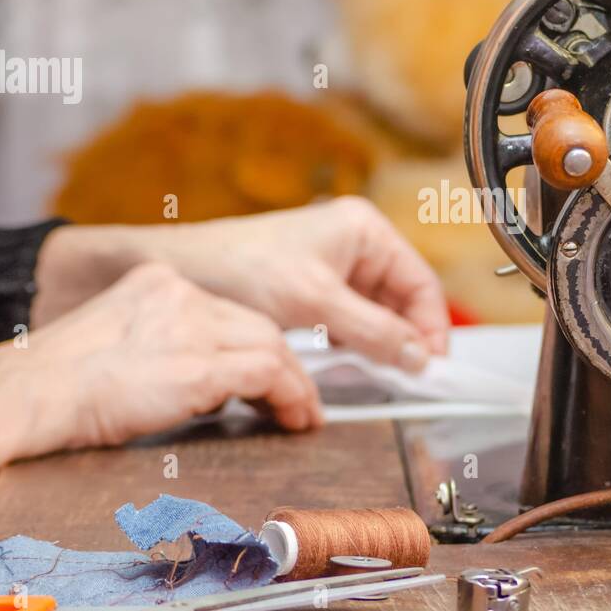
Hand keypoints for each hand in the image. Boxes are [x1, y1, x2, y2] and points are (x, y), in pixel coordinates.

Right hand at [0, 263, 320, 520]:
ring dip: (295, 385)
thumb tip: (195, 383)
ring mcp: (191, 327)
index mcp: (155, 283)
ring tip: (302, 417)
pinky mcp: (199, 365)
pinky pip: (269, 373)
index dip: (254, 344)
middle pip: (255, 325)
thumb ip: (156, 350)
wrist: (25, 399)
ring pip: (271, 345)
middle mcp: (179, 294)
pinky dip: (292, 397)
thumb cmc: (50, 390)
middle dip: (282, 365)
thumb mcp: (110, 348)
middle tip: (297, 401)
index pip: (225, 311)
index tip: (269, 375)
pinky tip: (296, 419)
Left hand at [31, 197, 448, 371]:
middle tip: (405, 381)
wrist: (179, 272)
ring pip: (376, 315)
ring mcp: (333, 267)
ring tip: (373, 375)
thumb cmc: (238, 269)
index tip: (432, 368)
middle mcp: (353, 243)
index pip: (421, 282)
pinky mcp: (311, 291)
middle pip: (402, 301)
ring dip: (377, 346)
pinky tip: (342, 365)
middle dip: (403, 339)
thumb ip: (374, 332)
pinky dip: (351, 346)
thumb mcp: (315, 303)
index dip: (432, 327)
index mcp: (363, 229)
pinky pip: (348, 323)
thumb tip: (420, 358)